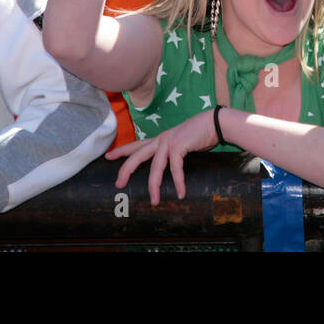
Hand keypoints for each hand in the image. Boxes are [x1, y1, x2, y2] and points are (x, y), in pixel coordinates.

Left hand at [105, 109, 219, 203]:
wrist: (215, 123)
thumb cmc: (200, 134)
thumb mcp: (181, 143)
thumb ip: (173, 153)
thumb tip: (170, 167)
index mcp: (160, 139)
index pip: (137, 145)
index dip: (122, 151)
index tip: (108, 156)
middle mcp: (161, 139)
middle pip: (137, 155)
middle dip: (126, 169)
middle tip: (118, 184)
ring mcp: (169, 141)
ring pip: (155, 167)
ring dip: (154, 186)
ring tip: (154, 201)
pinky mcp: (179, 145)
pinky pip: (175, 168)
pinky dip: (178, 182)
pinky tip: (180, 193)